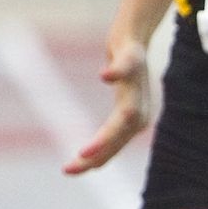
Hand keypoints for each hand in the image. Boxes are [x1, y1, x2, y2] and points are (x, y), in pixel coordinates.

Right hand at [65, 39, 150, 174]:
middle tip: (76, 163)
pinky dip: (116, 72)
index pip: (113, 147)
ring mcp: (136, 83)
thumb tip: (92, 160)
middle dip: (100, 152)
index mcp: (134, 122)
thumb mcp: (120, 109)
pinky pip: (126, 66)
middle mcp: (139, 106)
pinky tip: (104, 76)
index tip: (68, 171)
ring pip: (127, 111)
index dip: (92, 161)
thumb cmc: (125, 77)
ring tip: (89, 145)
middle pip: (120, 134)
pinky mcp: (132, 58)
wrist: (135, 37)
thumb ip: (110, 133)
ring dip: (111, 129)